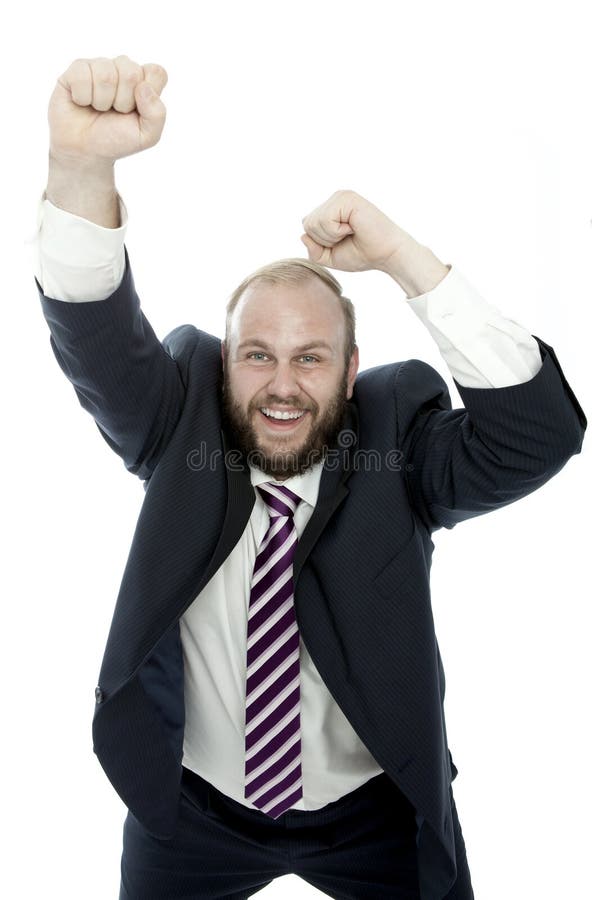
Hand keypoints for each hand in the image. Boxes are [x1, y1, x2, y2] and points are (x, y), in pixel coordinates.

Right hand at [48, 55, 167, 167]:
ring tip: (98, 109)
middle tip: (114, 112)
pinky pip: (82, 76)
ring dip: (102, 101)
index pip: (156, 72)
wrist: (84, 150)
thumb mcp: (146, 136)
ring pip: (106, 74)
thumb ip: (157, 114)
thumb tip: (143, 86)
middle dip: (123, 101)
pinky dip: (82, 97)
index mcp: (144, 82)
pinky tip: (82, 102)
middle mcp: (123, 69)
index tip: (136, 111)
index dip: (148, 94)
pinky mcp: (77, 68)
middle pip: (131, 72)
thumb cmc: (116, 140)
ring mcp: (100, 66)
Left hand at [300, 190, 409, 273]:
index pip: (307, 226)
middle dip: (324, 240)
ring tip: (351, 232)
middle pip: (307, 224)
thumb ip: (313, 250)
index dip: (321, 243)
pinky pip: (325, 220)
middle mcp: (335, 199)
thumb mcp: (331, 257)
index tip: (343, 242)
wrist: (386, 255)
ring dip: (331, 236)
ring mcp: (341, 196)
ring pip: (313, 223)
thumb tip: (302, 235)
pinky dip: (336, 232)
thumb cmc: (363, 254)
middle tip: (347, 238)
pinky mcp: (347, 198)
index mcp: (331, 209)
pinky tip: (353, 227)